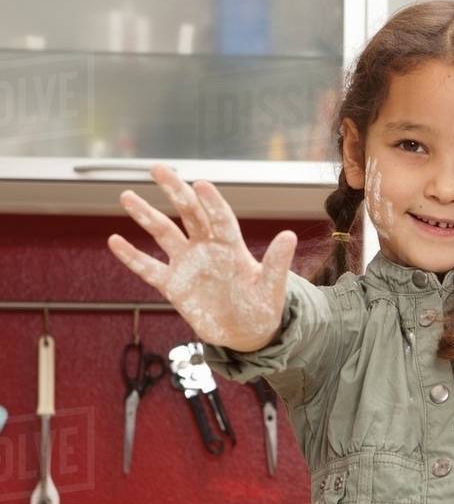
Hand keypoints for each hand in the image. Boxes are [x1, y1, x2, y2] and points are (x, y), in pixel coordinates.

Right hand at [107, 164, 296, 351]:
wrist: (245, 334)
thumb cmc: (261, 308)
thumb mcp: (272, 289)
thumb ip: (277, 263)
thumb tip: (289, 235)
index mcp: (232, 247)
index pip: (220, 218)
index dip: (212, 202)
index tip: (200, 184)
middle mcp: (207, 248)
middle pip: (189, 213)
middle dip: (174, 191)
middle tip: (158, 169)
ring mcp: (188, 265)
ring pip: (164, 234)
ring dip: (146, 215)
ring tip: (127, 196)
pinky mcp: (174, 285)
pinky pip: (149, 268)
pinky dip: (132, 256)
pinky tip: (115, 240)